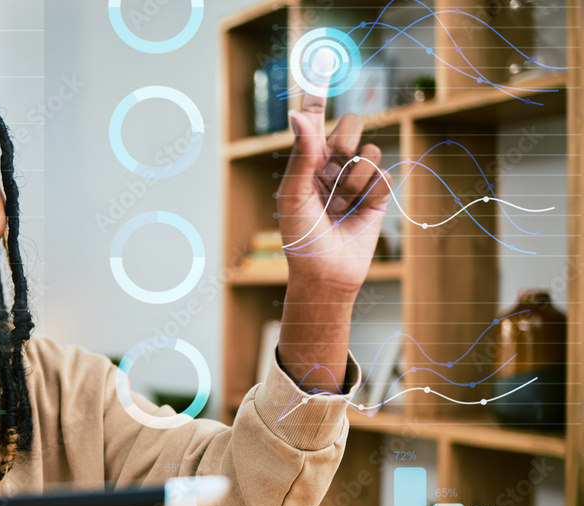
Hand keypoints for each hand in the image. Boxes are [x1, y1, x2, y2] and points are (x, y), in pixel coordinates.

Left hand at [277, 48, 391, 294]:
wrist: (327, 273)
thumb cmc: (300, 236)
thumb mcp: (293, 194)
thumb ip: (301, 154)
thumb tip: (298, 114)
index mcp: (307, 160)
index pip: (314, 117)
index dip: (318, 89)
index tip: (323, 59)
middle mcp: (331, 165)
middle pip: (349, 126)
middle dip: (344, 142)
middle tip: (332, 171)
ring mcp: (356, 179)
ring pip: (368, 153)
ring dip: (354, 180)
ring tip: (340, 206)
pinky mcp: (377, 195)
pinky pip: (383, 176)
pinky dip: (371, 195)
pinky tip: (358, 214)